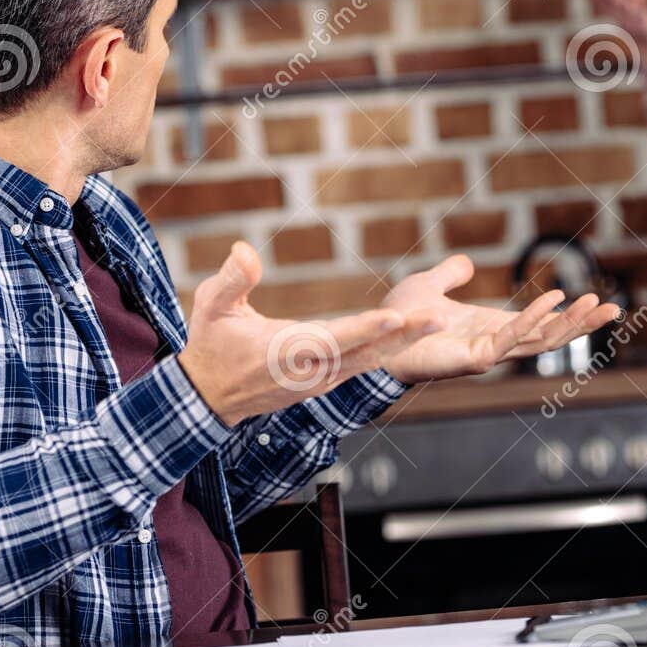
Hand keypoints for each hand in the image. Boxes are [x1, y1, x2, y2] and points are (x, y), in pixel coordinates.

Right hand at [179, 242, 444, 422]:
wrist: (208, 397)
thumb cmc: (210, 344)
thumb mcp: (211, 306)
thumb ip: (233, 279)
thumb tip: (246, 250)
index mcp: (286, 351)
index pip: (333, 338)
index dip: (364, 328)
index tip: (394, 317)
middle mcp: (310, 371)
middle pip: (364, 352)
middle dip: (402, 335)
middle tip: (438, 316)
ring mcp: (320, 381)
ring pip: (369, 361)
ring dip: (403, 343)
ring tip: (437, 322)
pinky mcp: (325, 382)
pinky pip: (363, 365)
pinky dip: (389, 351)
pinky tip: (413, 335)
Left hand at [377, 254, 622, 383]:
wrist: (374, 337)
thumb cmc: (398, 321)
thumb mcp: (429, 286)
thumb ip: (450, 275)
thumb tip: (465, 264)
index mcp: (492, 328)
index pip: (541, 325)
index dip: (569, 315)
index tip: (598, 300)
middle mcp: (495, 343)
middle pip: (551, 337)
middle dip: (583, 325)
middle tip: (615, 309)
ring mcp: (487, 353)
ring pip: (539, 342)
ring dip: (569, 323)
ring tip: (595, 303)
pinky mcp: (474, 358)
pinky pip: (511, 338)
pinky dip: (533, 319)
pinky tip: (552, 300)